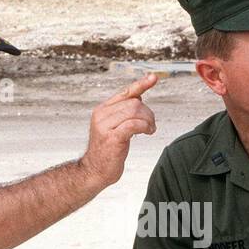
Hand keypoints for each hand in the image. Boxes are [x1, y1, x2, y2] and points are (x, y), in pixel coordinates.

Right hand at [79, 73, 158, 187]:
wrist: (95, 171)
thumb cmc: (108, 151)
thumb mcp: (114, 128)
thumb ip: (124, 113)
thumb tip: (140, 98)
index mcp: (102, 110)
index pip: (125, 92)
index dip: (141, 84)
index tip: (153, 77)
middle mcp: (101, 114)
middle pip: (134, 102)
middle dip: (148, 113)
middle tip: (151, 126)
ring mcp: (105, 126)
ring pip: (135, 111)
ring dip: (148, 121)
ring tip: (150, 130)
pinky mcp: (112, 137)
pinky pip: (134, 124)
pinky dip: (145, 127)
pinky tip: (148, 132)